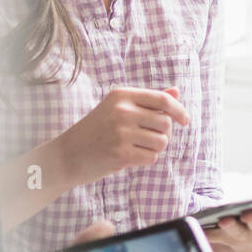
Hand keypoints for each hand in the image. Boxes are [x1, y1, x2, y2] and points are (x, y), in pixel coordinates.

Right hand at [54, 85, 189, 186]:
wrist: (67, 155)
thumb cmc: (97, 130)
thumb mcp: (118, 108)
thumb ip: (148, 101)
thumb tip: (176, 92)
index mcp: (122, 95)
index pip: (162, 100)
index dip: (179, 110)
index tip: (185, 121)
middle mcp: (122, 111)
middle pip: (165, 122)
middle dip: (163, 133)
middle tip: (146, 138)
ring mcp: (121, 132)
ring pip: (161, 141)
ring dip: (155, 147)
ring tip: (137, 147)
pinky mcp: (121, 154)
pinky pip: (152, 157)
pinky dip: (146, 159)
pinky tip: (130, 156)